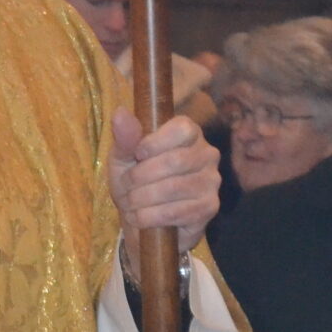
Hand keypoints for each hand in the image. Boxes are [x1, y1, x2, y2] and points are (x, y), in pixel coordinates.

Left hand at [108, 110, 219, 255]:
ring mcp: (211, 181)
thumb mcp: (123, 157)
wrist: (143, 218)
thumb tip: (120, 113)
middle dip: (140, 177)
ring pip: (174, 188)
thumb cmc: (135, 180)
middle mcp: (207, 153)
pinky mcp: (209, 207)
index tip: (137, 155)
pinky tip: (139, 218)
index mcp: (189, 132)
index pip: (182, 129)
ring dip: (142, 198)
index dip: (155, 143)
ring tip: (129, 203)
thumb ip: (125, 138)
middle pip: (175, 161)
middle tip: (126, 186)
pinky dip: (150, 217)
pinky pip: (178, 212)